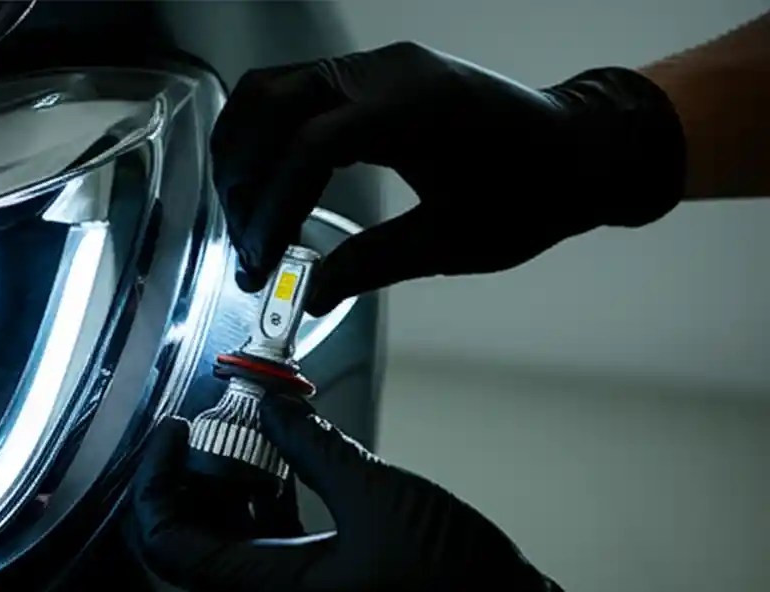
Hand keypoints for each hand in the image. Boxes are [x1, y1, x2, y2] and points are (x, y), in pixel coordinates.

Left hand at [131, 399, 634, 591]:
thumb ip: (316, 446)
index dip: (157, 479)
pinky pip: (269, 557)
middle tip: (218, 421)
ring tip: (254, 431)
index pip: (168, 541)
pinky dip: (266, 510)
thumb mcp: (381, 496)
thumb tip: (274, 407)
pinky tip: (288, 465)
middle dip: (195, 476)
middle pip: (193, 542)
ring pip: (232, 548)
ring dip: (232, 490)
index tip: (174, 429)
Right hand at [212, 42, 685, 310]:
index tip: (260, 262)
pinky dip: (266, 133)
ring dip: (244, 150)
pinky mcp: (372, 74)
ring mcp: (376, 65)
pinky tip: (269, 183)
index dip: (271, 208)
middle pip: (271, 104)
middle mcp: (385, 72)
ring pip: (271, 88)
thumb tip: (311, 295)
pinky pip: (294, 89)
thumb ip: (372, 264)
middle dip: (243, 179)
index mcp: (411, 109)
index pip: (307, 147)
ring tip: (244, 214)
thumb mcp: (451, 243)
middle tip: (244, 244)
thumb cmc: (531, 195)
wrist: (579, 149)